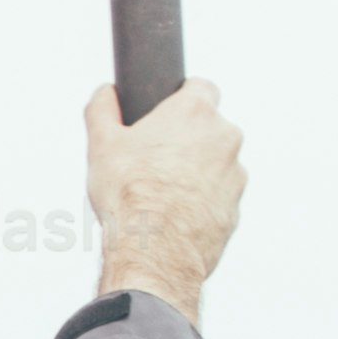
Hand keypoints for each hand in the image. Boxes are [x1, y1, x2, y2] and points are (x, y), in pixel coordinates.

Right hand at [84, 79, 243, 317]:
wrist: (153, 252)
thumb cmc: (128, 195)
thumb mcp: (102, 143)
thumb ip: (102, 108)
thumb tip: (106, 93)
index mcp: (195, 113)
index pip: (202, 87)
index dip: (182, 99)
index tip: (165, 115)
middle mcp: (224, 138)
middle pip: (209, 128)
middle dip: (187, 139)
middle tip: (155, 159)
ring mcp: (235, 175)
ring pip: (216, 164)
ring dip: (196, 172)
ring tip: (162, 194)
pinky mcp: (235, 208)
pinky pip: (218, 197)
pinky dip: (202, 202)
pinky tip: (175, 217)